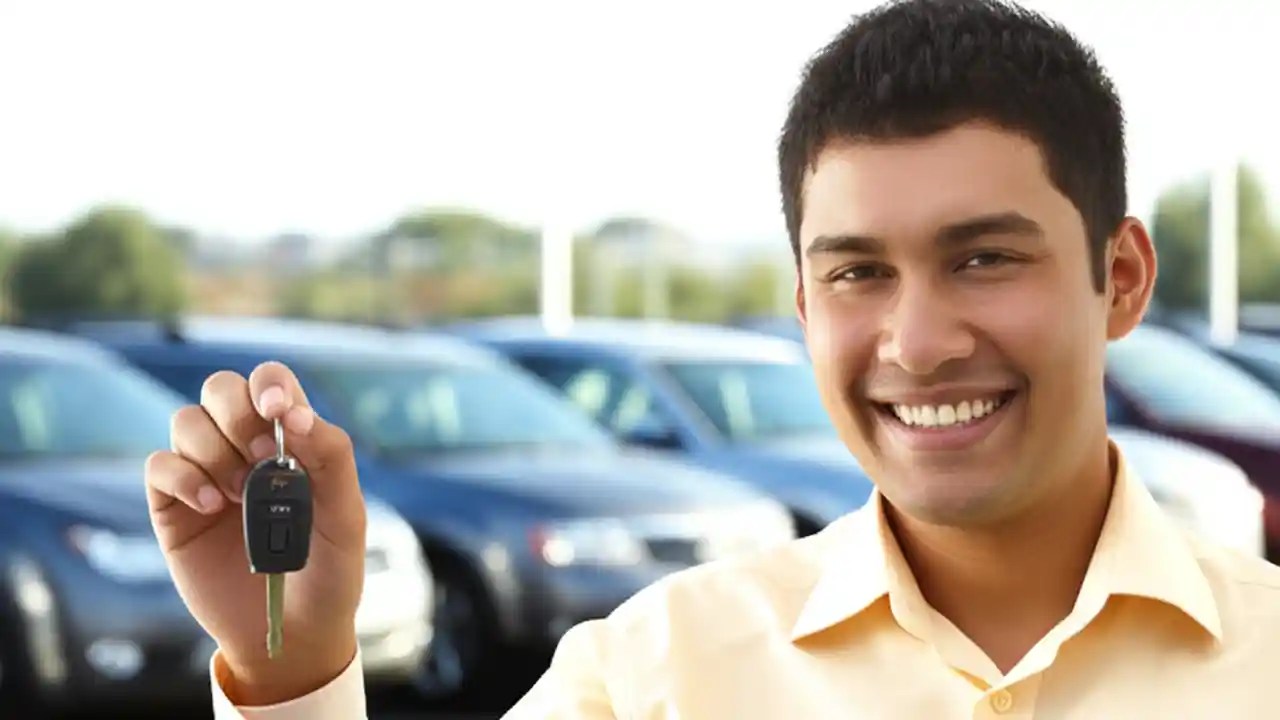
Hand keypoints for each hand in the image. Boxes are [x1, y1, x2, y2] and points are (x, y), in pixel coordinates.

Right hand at [144, 361, 366, 704]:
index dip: (269, 384)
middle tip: (265, 459)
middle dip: (239, 414)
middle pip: (220, 389)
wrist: (293, 633)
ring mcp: (207, 474)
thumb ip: (331, 458)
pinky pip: (159, 465)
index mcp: (292, 440)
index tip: (278, 411)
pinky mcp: (174, 507)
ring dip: (214, 450)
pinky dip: (182, 476)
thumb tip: (295, 414)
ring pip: (186, 421)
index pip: (271, 383)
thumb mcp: (346, 518)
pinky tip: (211, 505)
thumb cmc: (328, 573)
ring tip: (241, 495)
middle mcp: (245, 448)